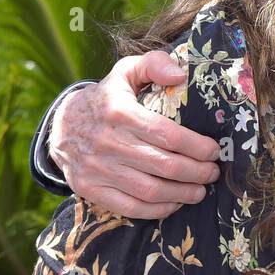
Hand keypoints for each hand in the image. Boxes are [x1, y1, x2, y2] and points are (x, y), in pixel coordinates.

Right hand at [49, 52, 221, 218]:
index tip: (214, 150)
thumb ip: (154, 65)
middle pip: (164, 165)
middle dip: (197, 172)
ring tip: (200, 190)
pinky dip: (157, 209)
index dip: (197, 146)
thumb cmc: (106, 98)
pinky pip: (130, 207)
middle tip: (212, 172)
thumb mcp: (126, 72)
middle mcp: (108, 143)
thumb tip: (180, 75)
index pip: (168, 135)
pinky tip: (174, 203)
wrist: (60, 125)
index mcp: (120, 113)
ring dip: (182, 193)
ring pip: (150, 190)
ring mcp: (97, 169)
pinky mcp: (90, 189)